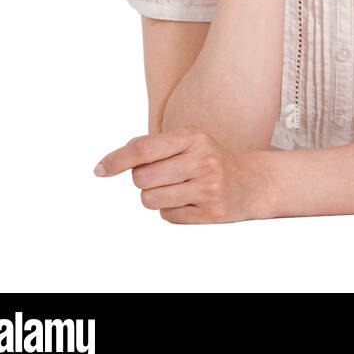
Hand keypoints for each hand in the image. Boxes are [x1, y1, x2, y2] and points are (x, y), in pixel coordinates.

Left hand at [94, 127, 269, 223]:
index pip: (143, 148)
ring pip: (150, 199)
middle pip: (141, 177)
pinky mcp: (211, 213)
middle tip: (164, 176)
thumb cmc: (211, 160)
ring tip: (177, 189)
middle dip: (144, 180)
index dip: (116, 159)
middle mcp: (204, 160)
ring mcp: (210, 188)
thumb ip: (155, 146)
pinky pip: (167, 216)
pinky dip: (172, 210)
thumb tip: (115, 159)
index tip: (100, 170)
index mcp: (195, 137)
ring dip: (156, 196)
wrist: (253, 182)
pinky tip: (190, 201)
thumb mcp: (190, 142)